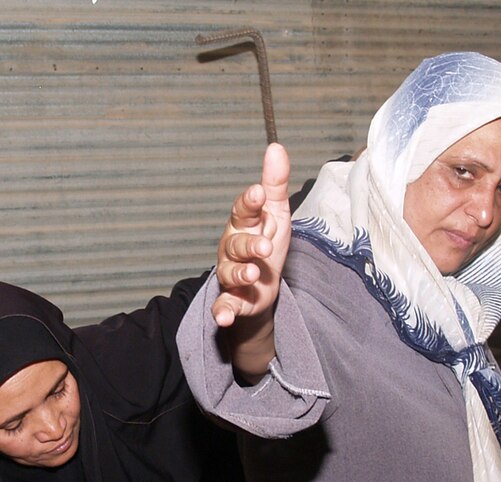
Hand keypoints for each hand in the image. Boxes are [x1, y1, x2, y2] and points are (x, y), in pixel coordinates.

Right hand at [213, 142, 292, 328]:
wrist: (263, 286)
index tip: (259, 194)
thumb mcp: (277, 213)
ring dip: (240, 272)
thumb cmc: (267, 242)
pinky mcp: (235, 300)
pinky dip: (223, 311)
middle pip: (236, 243)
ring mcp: (232, 274)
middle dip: (249, 244)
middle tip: (265, 246)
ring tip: (253, 275)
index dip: (250, 203)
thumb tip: (276, 147)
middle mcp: (233, 247)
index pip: (244, 210)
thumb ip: (275, 183)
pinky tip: (224, 316)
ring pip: (229, 272)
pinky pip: (224, 305)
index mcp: (244, 224)